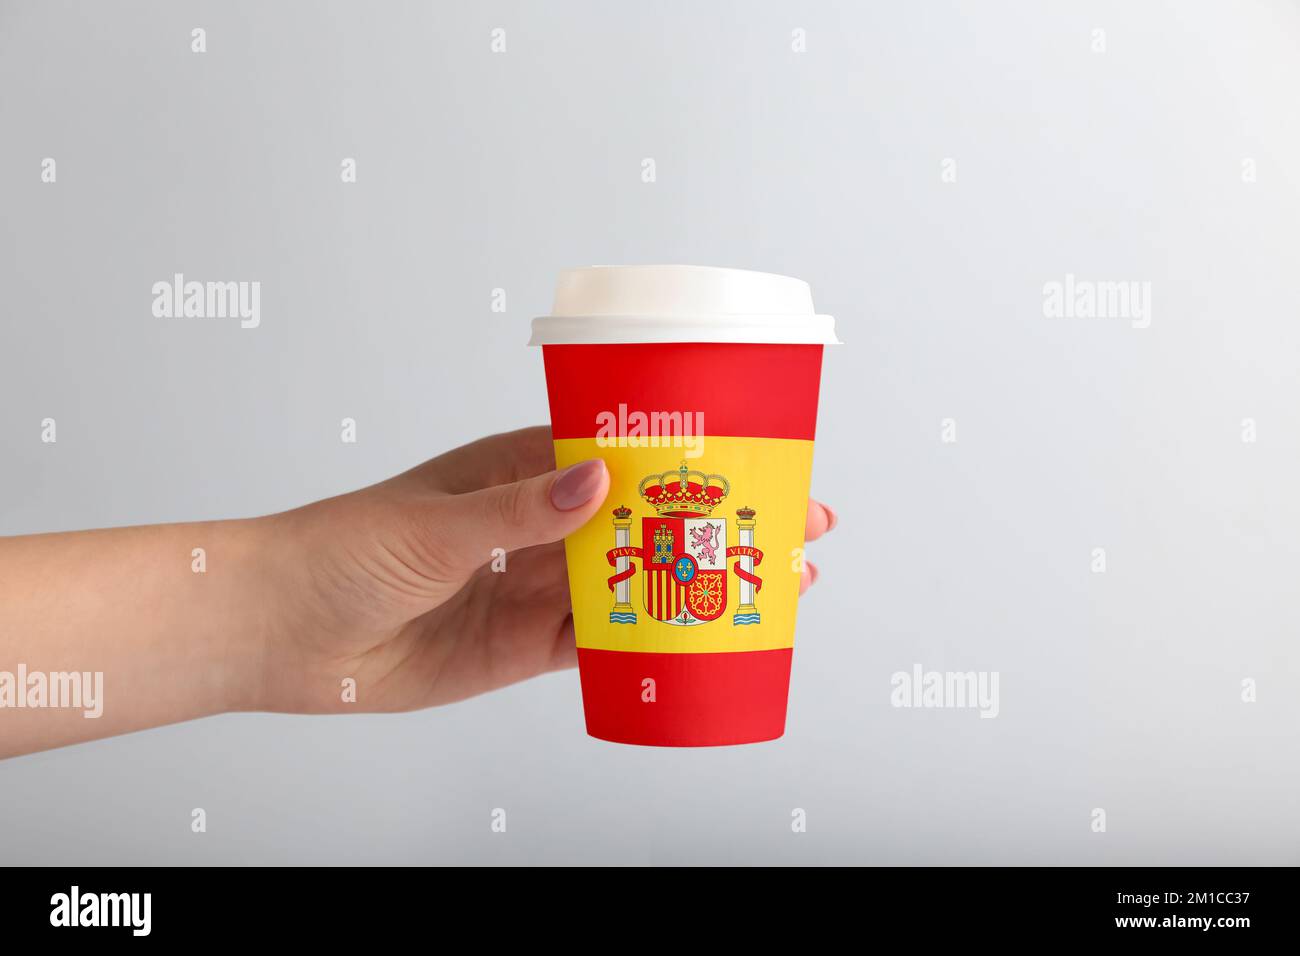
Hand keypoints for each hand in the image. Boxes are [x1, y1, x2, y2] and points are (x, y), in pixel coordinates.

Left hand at [251, 426, 837, 714]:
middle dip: (718, 523)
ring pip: (635, 582)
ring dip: (698, 584)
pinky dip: (649, 643)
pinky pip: (601, 644)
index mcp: (520, 469)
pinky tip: (700, 641)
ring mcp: (536, 587)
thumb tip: (598, 483)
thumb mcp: (434, 521)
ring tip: (770, 585)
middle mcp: (538, 524)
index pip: (624, 454)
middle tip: (794, 528)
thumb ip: (518, 509)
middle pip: (646, 521)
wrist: (285, 632)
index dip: (692, 456)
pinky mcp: (526, 647)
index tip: (755, 455)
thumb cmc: (341, 549)